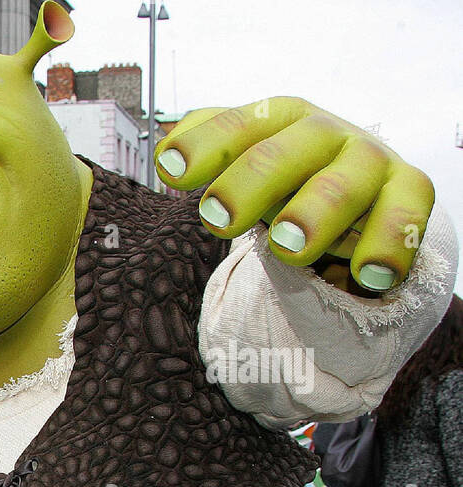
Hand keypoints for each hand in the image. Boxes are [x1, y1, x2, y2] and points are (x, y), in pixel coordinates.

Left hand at [154, 97, 433, 292]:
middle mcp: (325, 134)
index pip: (239, 125)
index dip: (205, 146)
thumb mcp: (245, 154)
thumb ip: (207, 147)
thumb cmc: (287, 175)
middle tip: (218, 219)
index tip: (170, 170)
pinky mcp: (409, 191)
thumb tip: (166, 150)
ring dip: (314, 216)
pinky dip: (388, 245)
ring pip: (343, 187)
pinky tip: (364, 275)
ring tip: (286, 248)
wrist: (362, 184)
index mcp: (278, 121)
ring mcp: (370, 162)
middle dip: (250, 184)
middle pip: (287, 153)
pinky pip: (404, 215)